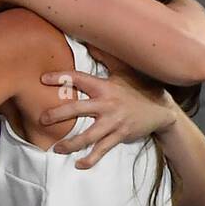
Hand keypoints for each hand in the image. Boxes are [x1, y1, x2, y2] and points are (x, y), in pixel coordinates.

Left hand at [39, 69, 178, 168]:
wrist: (162, 110)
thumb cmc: (139, 87)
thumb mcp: (123, 70)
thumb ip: (105, 57)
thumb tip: (88, 41)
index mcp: (105, 87)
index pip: (79, 80)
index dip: (61, 78)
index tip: (42, 79)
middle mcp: (107, 104)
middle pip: (78, 109)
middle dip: (58, 114)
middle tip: (41, 118)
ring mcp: (114, 122)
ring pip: (89, 135)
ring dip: (71, 143)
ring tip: (56, 148)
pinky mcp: (120, 136)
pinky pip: (103, 149)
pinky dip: (91, 158)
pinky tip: (79, 164)